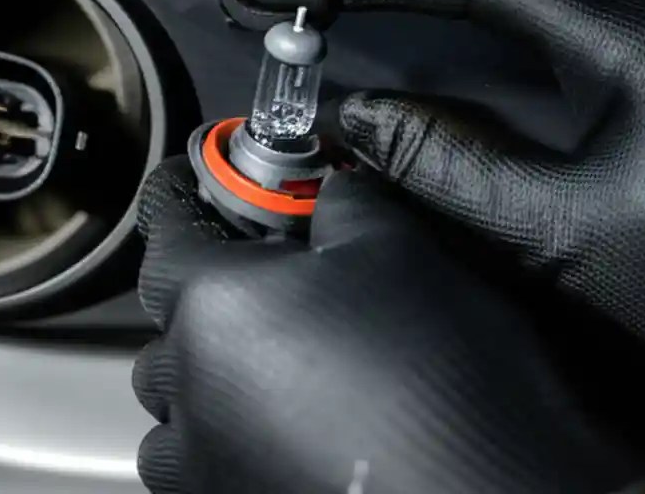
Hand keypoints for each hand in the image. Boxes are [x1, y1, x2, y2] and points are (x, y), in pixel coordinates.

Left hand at [132, 157, 644, 493]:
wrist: (478, 489)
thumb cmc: (438, 374)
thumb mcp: (402, 250)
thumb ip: (346, 203)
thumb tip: (327, 190)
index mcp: (214, 303)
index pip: (166, 223)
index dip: (180, 192)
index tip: (185, 182)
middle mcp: (187, 386)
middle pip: (169, 321)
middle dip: (208, 292)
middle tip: (273, 281)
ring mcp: (200, 461)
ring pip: (177, 403)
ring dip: (212, 375)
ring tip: (283, 369)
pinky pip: (201, 461)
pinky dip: (227, 437)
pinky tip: (289, 430)